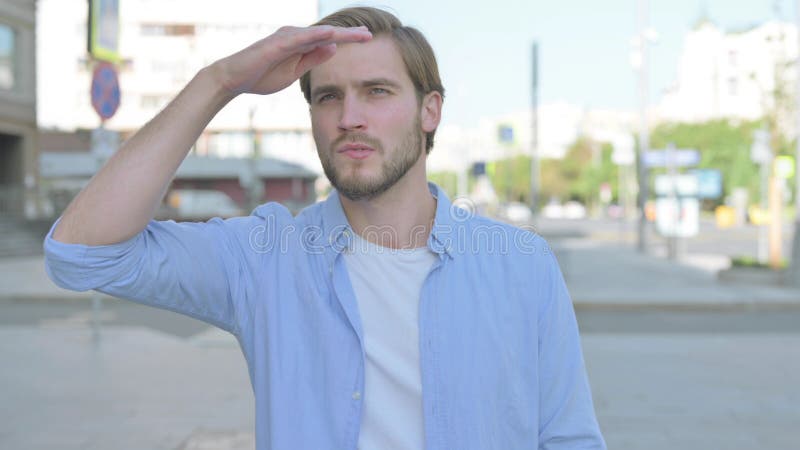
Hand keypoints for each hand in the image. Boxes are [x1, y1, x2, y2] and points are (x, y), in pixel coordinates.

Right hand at [210, 25, 371, 96]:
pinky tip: (331, 35)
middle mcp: (295, 36)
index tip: (367, 39)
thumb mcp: (295, 70)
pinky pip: (299, 38)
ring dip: (338, 32)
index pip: (328, 40)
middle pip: (327, 34)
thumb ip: (313, 58)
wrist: (234, 80)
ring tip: (358, 33)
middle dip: (349, 34)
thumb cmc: (262, 76)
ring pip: (317, 33)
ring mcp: (286, 38)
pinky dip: (315, 35)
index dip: (348, 39)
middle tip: (370, 34)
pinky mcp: (276, 43)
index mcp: (300, 44)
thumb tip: (333, 48)